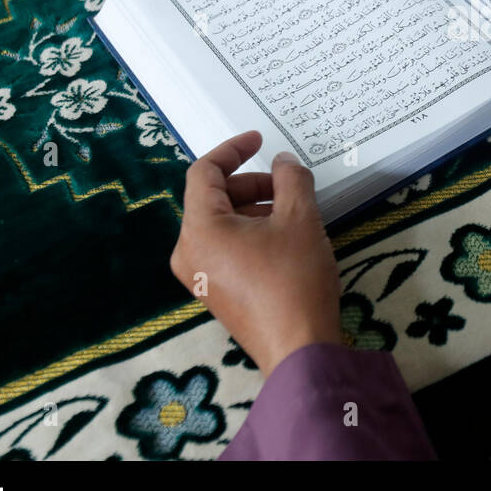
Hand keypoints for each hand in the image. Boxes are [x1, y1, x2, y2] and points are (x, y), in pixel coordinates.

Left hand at [171, 130, 342, 374]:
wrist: (299, 349)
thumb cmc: (295, 280)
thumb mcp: (301, 219)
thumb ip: (291, 180)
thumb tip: (284, 163)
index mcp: (199, 229)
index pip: (204, 173)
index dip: (233, 150)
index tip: (260, 140)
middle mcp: (188, 251)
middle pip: (212, 198)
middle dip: (250, 184)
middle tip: (287, 185)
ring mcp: (198, 276)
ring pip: (221, 223)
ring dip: (254, 208)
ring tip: (293, 213)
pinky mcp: (214, 292)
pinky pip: (225, 248)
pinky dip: (250, 232)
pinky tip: (284, 239)